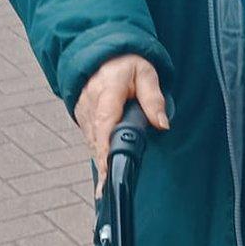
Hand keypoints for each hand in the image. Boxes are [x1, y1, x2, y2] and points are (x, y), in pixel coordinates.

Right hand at [75, 53, 168, 187]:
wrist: (102, 53)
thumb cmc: (127, 64)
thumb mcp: (146, 73)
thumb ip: (154, 99)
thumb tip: (162, 124)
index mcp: (107, 91)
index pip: (105, 123)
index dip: (105, 147)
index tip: (107, 167)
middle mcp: (90, 102)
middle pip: (96, 139)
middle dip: (101, 165)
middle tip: (105, 192)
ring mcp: (83, 110)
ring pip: (92, 142)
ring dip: (98, 163)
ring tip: (103, 191)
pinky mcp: (82, 116)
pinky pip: (90, 138)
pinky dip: (97, 154)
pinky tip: (103, 172)